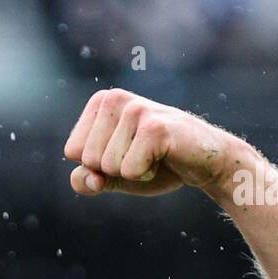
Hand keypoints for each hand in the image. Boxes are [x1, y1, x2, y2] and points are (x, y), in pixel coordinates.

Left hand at [63, 88, 241, 197]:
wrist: (205, 163)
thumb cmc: (156, 165)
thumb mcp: (111, 175)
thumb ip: (86, 180)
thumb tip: (91, 180)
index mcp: (100, 102)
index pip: (72, 151)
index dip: (98, 165)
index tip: (126, 153)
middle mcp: (114, 98)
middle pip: (88, 160)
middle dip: (115, 170)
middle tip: (143, 155)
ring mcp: (136, 110)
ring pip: (107, 166)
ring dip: (133, 171)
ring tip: (155, 154)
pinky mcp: (155, 127)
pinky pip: (129, 171)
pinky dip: (146, 174)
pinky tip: (164, 156)